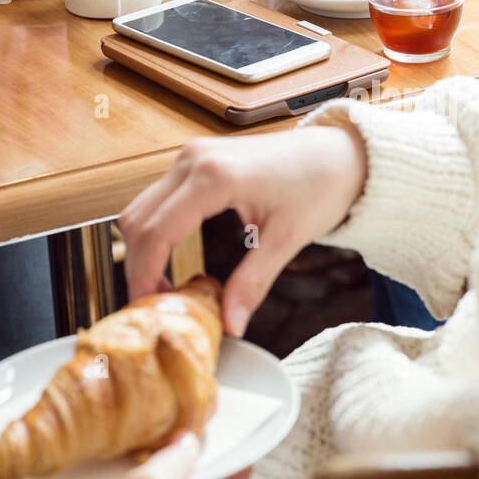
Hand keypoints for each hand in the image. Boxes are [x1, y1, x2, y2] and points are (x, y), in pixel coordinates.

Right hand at [119, 127, 367, 334]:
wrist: (341, 153)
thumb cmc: (321, 185)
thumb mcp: (287, 239)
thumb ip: (252, 283)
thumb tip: (231, 324)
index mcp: (214, 176)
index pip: (156, 233)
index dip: (144, 275)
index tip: (147, 308)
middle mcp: (194, 159)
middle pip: (138, 219)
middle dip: (138, 265)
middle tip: (154, 304)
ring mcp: (193, 154)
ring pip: (142, 206)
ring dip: (144, 247)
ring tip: (163, 286)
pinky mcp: (197, 157)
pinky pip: (159, 196)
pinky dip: (157, 229)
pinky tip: (173, 258)